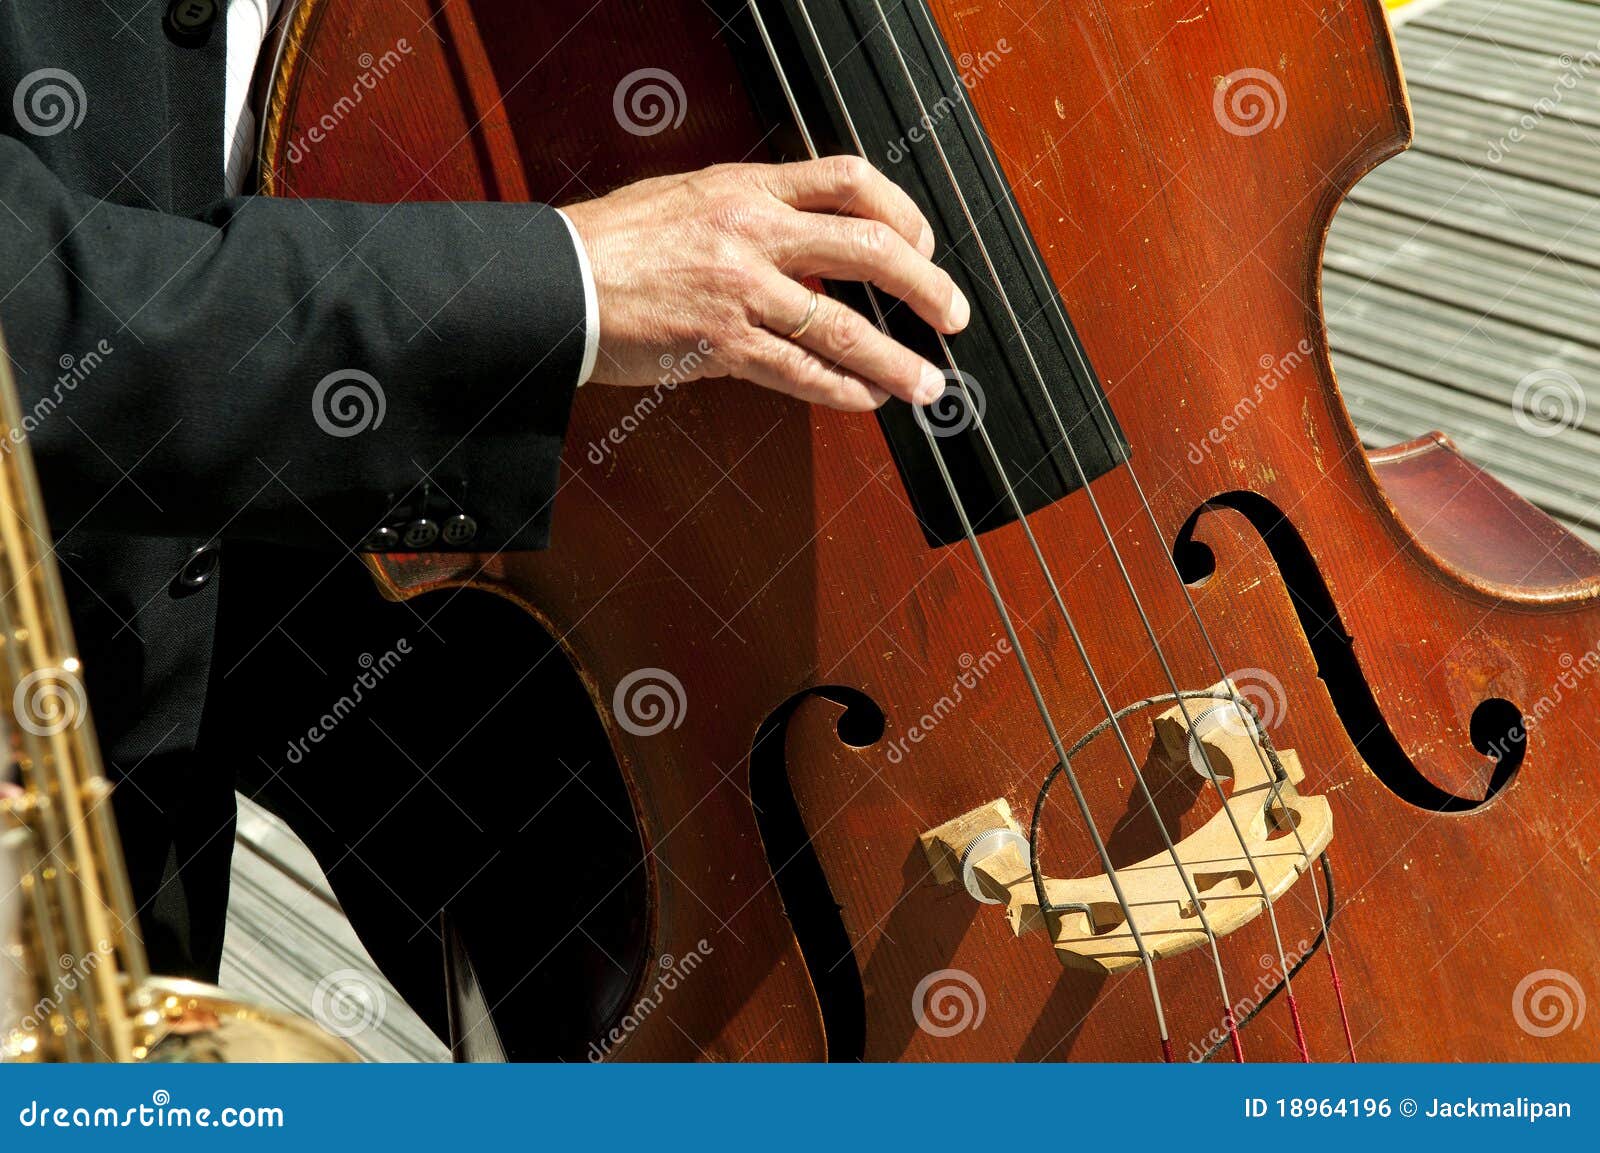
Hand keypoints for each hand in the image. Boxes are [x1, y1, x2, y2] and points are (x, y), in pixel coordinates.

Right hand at [561, 157, 969, 411]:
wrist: (554, 283)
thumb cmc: (613, 243)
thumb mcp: (690, 197)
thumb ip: (753, 211)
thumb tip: (809, 237)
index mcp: (746, 186)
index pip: (849, 179)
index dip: (902, 211)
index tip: (922, 243)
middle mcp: (751, 231)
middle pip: (869, 249)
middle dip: (926, 286)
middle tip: (952, 314)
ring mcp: (739, 290)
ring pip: (843, 326)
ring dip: (896, 360)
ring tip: (928, 383)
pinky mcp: (721, 345)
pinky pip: (800, 372)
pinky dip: (842, 391)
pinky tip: (866, 400)